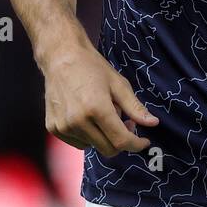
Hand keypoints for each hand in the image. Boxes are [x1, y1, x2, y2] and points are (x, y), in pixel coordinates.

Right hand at [44, 44, 158, 157]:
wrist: (61, 58)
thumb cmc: (92, 68)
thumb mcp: (119, 84)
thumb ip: (135, 107)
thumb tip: (153, 123)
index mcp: (96, 109)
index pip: (121, 141)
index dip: (136, 144)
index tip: (144, 142)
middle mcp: (77, 121)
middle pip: (108, 149)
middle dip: (122, 140)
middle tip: (126, 123)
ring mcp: (63, 126)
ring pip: (93, 146)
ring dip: (104, 137)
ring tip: (103, 113)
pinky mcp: (54, 128)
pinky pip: (79, 143)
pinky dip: (89, 136)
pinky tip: (88, 117)